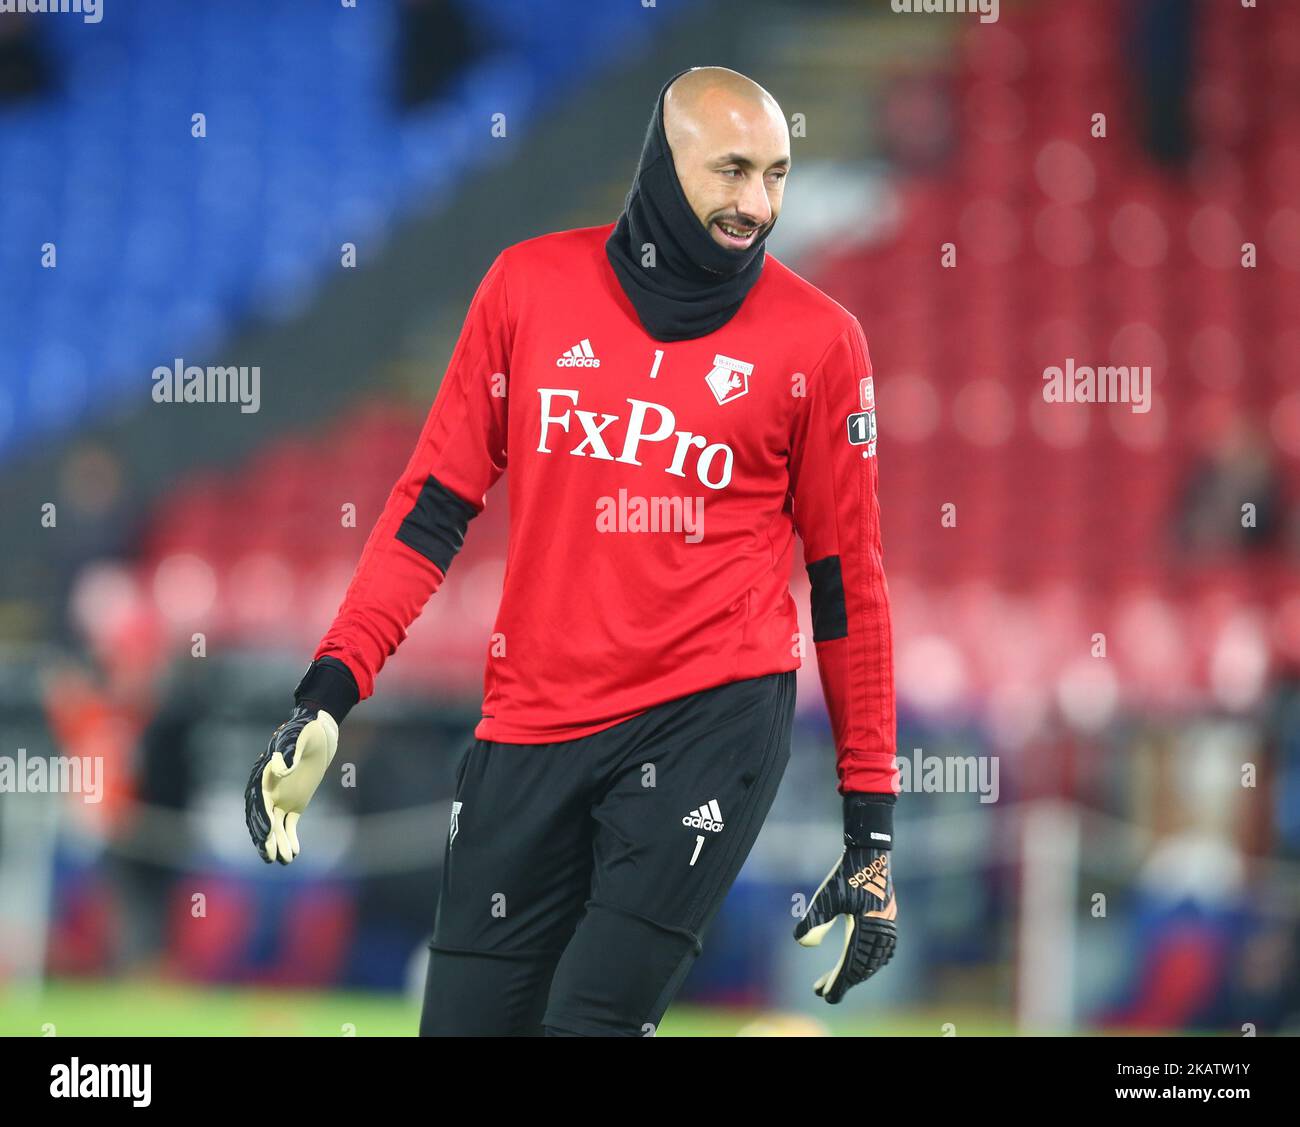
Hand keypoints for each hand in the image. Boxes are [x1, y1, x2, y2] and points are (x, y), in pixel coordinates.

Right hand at [245, 705, 338, 864]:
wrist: (317, 729)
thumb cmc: (305, 730)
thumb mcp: (299, 736)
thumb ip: (289, 750)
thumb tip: (280, 766)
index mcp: (265, 774)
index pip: (259, 800)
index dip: (261, 817)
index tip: (267, 832)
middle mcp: (269, 788)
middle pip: (263, 817)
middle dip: (265, 837)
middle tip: (270, 857)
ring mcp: (280, 797)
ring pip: (275, 824)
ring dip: (277, 843)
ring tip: (283, 861)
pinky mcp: (295, 802)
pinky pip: (289, 823)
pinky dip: (290, 838)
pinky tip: (294, 854)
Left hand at [794, 841, 896, 1002]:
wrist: (870, 855)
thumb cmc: (846, 875)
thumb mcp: (826, 896)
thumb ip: (814, 920)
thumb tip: (801, 942)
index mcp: (867, 930)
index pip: (851, 966)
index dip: (837, 984)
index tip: (824, 996)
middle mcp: (881, 933)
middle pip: (861, 968)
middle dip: (841, 981)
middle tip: (820, 991)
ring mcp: (887, 929)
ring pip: (872, 962)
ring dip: (854, 973)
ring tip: (835, 980)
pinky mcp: (888, 922)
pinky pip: (881, 953)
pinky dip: (868, 963)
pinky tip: (860, 964)